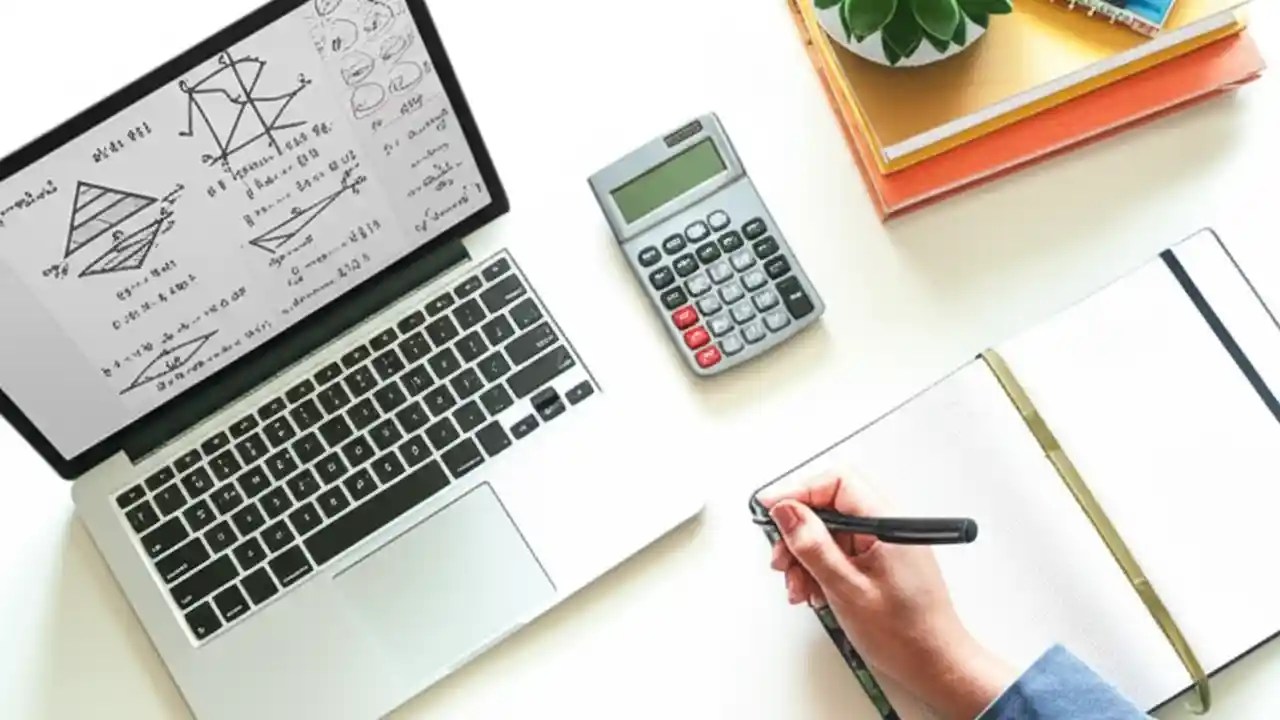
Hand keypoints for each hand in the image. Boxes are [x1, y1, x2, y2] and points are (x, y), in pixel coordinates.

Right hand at [759, 470, 1014, 719]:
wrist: (936, 666)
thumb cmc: (905, 633)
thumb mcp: (846, 588)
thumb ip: (813, 546)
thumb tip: (787, 511)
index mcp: (886, 523)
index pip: (836, 482)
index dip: (799, 492)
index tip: (771, 510)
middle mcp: (887, 526)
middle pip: (831, 505)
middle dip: (799, 530)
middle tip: (782, 558)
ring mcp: (884, 544)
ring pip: (832, 531)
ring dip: (807, 555)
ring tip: (799, 587)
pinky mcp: (880, 561)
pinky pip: (842, 552)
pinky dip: (821, 568)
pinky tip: (815, 592)